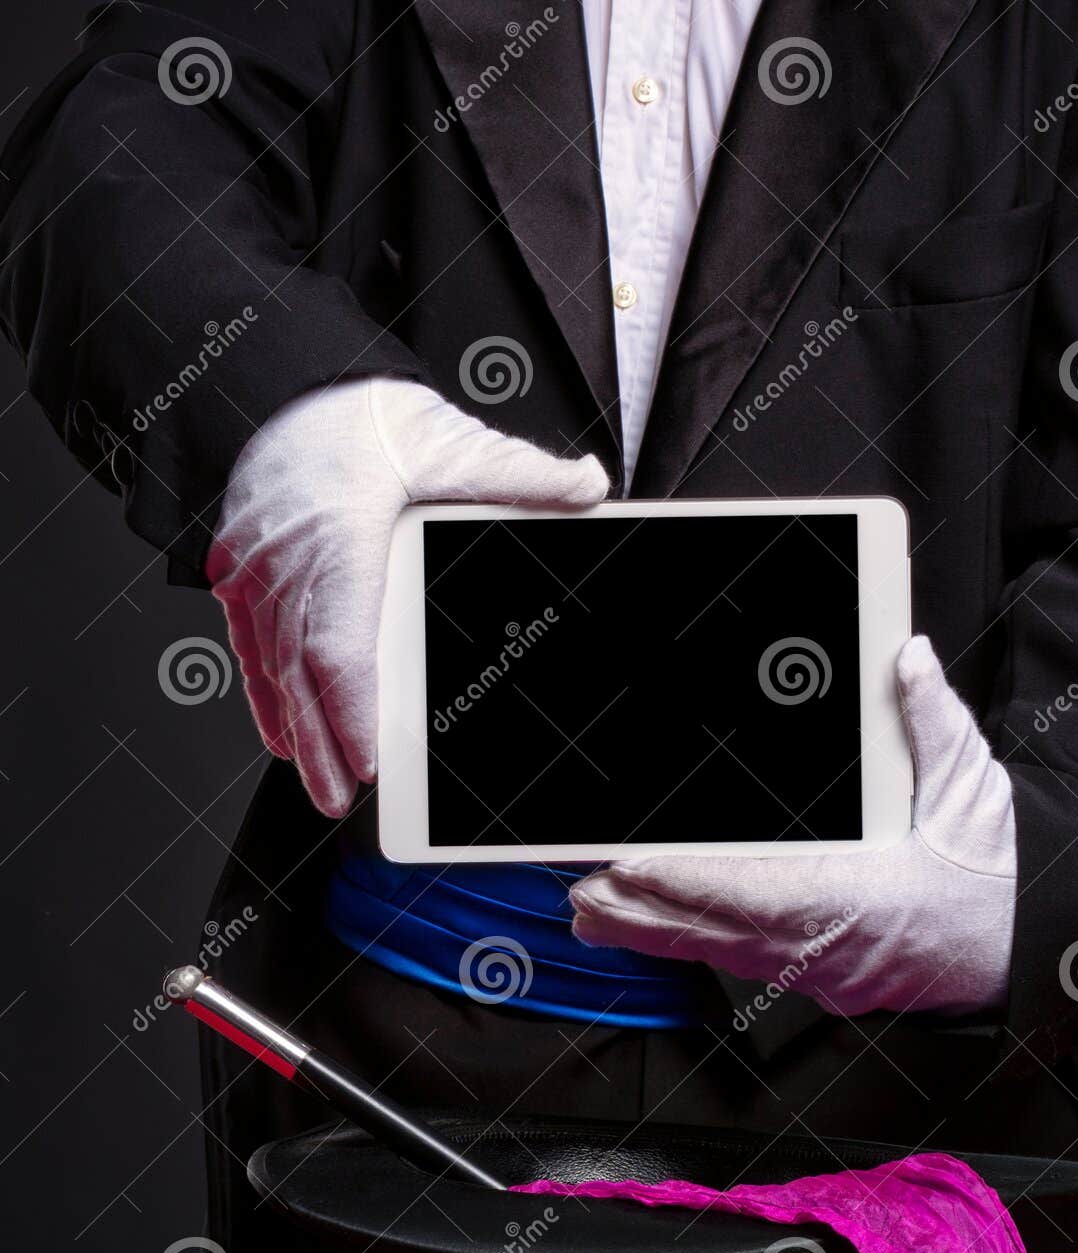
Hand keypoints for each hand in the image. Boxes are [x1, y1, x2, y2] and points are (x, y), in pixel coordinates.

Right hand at [206, 377, 608, 815]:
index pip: (340, 643)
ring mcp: (257, 567)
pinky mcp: (243, 569)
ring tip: (317, 780)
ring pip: (270, 664)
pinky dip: (265, 692)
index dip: (349, 711)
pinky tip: (283, 731)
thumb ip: (518, 474)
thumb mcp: (451, 441)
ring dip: (293, 728)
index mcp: (340, 536)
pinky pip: (248, 643)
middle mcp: (289, 560)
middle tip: (341, 797)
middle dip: (320, 742)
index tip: (365, 761)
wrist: (291, 384)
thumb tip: (588, 485)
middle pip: (300, 671)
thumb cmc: (363, 416)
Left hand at [570, 636, 1016, 1017]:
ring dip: (654, 931)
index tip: (635, 868)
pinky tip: (647, 930)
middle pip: (719, 932)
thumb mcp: (971, 787)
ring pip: (720, 952)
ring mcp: (822, 970)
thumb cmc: (994, 875)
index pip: (758, 893)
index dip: (689, 883)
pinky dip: (688, 944)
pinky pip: (740, 963)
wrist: (1025, 947)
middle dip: (646, 912)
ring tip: (594, 909)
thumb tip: (908, 661)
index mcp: (865, 899)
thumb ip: (931, 722)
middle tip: (586, 892)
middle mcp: (832, 946)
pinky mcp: (819, 977)